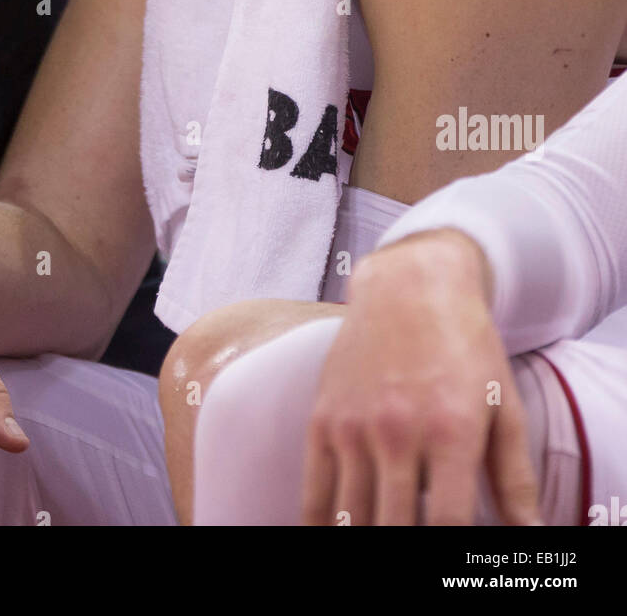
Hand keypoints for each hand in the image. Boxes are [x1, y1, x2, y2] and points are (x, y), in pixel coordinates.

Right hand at [301, 229, 541, 525]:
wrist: (407, 285)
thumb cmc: (465, 345)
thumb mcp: (503, 405)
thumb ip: (514, 477)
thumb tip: (528, 533)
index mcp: (451, 432)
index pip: (446, 526)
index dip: (446, 554)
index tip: (449, 559)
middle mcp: (399, 432)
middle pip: (394, 530)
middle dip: (402, 547)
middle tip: (410, 542)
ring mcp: (354, 427)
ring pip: (352, 520)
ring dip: (366, 538)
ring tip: (380, 538)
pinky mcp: (322, 419)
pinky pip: (314, 494)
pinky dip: (320, 527)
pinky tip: (335, 537)